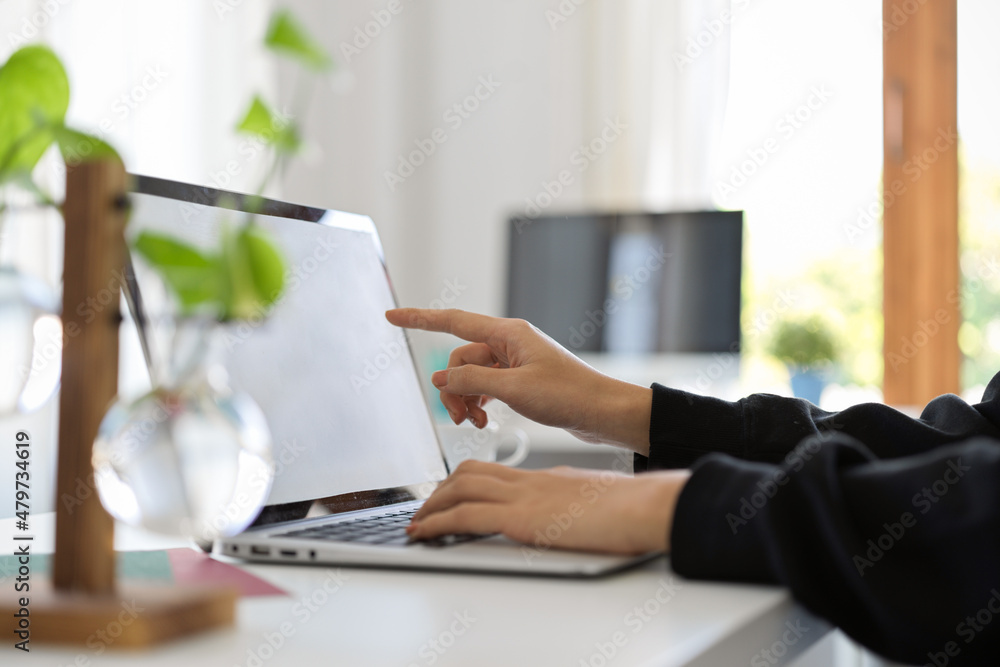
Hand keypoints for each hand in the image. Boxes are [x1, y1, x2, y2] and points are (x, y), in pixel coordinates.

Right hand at [385, 308, 652, 453]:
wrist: (601, 413)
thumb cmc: (568, 395)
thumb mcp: (514, 389)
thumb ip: (472, 381)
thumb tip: (440, 379)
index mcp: (508, 334)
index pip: (453, 321)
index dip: (419, 319)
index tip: (392, 317)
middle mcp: (509, 342)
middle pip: (459, 359)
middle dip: (453, 387)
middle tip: (460, 417)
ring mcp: (514, 361)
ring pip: (471, 376)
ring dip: (466, 399)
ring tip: (475, 421)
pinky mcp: (519, 379)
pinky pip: (485, 385)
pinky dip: (480, 401)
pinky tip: (484, 417)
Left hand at [406, 460, 690, 554]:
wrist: (647, 506)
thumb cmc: (634, 509)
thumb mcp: (597, 504)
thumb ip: (576, 507)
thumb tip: (571, 518)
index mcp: (548, 479)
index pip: (495, 472)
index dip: (466, 481)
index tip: (451, 495)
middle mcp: (531, 481)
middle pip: (471, 473)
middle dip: (442, 490)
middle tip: (425, 509)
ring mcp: (525, 496)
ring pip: (460, 487)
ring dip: (432, 505)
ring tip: (417, 523)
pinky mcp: (522, 517)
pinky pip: (466, 515)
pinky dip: (438, 523)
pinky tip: (424, 534)